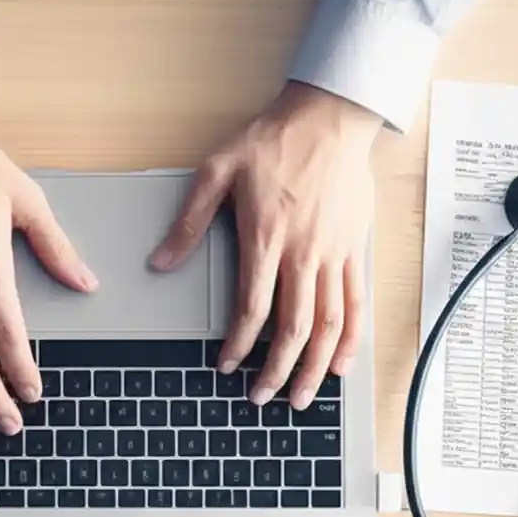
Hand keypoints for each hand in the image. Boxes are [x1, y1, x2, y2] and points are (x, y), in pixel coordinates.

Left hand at [150, 81, 381, 409]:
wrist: (329, 118)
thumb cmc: (274, 141)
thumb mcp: (218, 171)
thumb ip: (189, 221)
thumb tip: (161, 261)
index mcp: (267, 239)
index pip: (253, 308)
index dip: (240, 345)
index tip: (227, 367)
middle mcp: (304, 254)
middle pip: (294, 329)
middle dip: (277, 371)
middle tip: (262, 398)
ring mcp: (334, 255)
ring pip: (329, 325)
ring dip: (314, 367)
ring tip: (300, 396)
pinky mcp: (356, 250)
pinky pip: (356, 304)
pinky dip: (349, 339)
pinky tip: (340, 365)